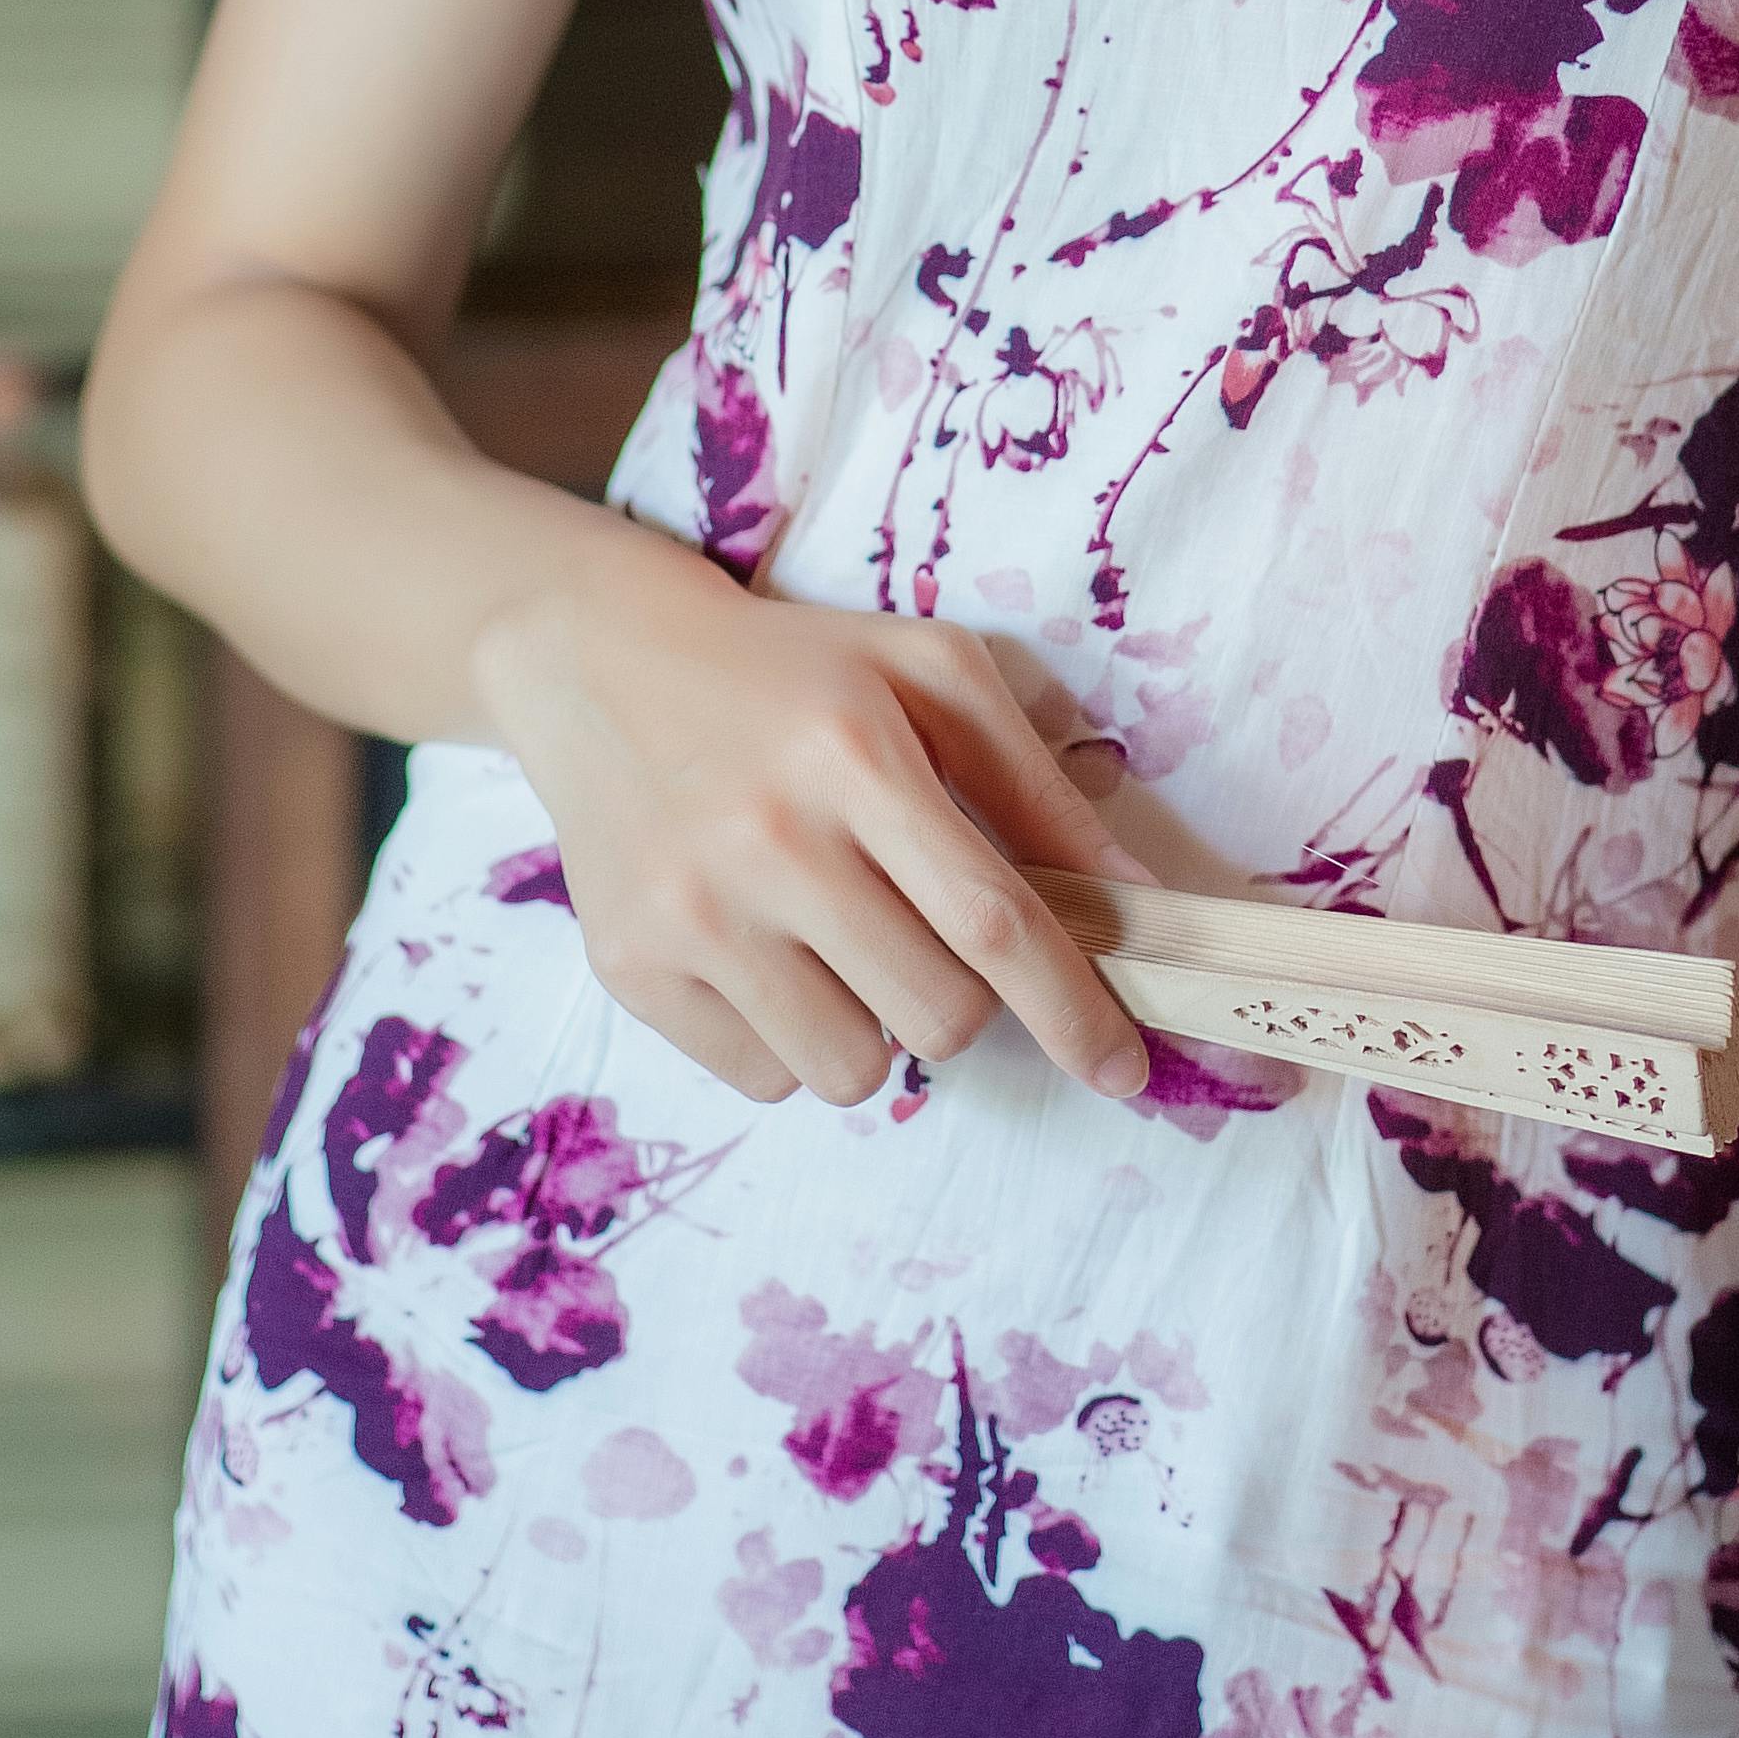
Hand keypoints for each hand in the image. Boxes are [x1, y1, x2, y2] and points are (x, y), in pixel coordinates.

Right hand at [472, 504, 1152, 1114]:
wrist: (599, 658)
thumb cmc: (796, 671)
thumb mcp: (929, 675)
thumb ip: (1038, 783)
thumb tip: (1139, 899)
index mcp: (855, 753)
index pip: (993, 920)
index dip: (1074, 1008)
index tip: (1126, 1069)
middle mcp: (767, 839)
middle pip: (936, 1015)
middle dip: (965, 1002)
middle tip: (924, 934)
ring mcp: (689, 912)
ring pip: (852, 1068)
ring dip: (877, 1025)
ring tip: (838, 938)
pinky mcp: (630, 968)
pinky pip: (763, 1079)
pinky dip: (791, 1037)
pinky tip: (766, 950)